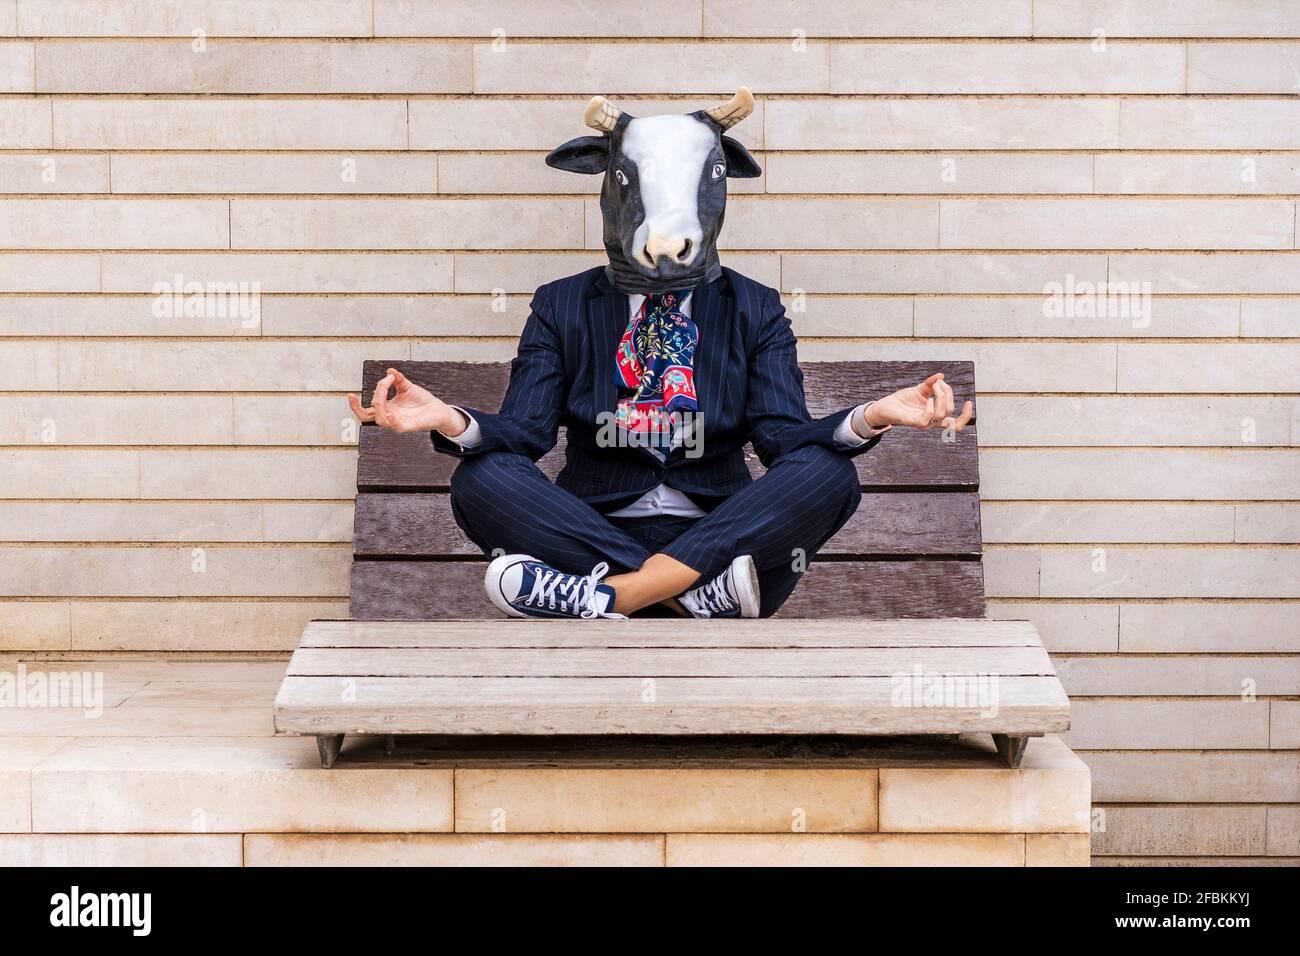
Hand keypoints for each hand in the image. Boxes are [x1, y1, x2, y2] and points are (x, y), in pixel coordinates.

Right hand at [346, 368, 464, 434]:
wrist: (440, 409)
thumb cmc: (422, 401)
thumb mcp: (407, 386)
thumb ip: (397, 379)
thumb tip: (389, 371)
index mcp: (386, 409)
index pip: (365, 412)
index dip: (354, 406)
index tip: (350, 393)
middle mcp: (390, 417)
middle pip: (368, 416)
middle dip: (370, 399)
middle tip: (382, 384)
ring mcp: (398, 423)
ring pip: (381, 420)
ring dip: (380, 404)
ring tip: (386, 387)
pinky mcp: (409, 426)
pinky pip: (396, 426)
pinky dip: (392, 419)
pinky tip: (391, 410)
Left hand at [863, 372, 972, 432]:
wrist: (884, 407)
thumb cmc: (902, 401)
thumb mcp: (920, 389)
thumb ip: (931, 384)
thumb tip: (941, 376)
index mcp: (935, 416)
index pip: (956, 424)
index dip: (966, 416)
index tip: (968, 402)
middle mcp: (931, 422)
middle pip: (950, 411)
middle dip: (948, 393)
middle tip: (938, 383)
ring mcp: (923, 423)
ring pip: (942, 414)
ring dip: (941, 396)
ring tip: (934, 386)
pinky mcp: (914, 422)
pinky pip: (929, 417)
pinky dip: (931, 405)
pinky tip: (927, 397)